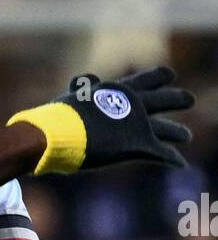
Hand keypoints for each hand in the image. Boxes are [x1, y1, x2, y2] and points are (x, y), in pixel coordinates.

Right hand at [9, 66, 193, 174]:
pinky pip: (161, 153)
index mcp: (114, 90)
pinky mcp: (137, 146)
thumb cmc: (52, 120)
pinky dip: (171, 158)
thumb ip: (79, 94)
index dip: (158, 77)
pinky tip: (180, 164)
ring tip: (186, 137)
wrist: (52, 134)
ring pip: (166, 128)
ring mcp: (136, 124)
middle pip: (162, 99)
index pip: (143, 79)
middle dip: (176, 99)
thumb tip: (74, 86)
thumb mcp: (69, 100)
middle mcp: (131, 103)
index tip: (169, 75)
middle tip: (188, 99)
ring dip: (177, 133)